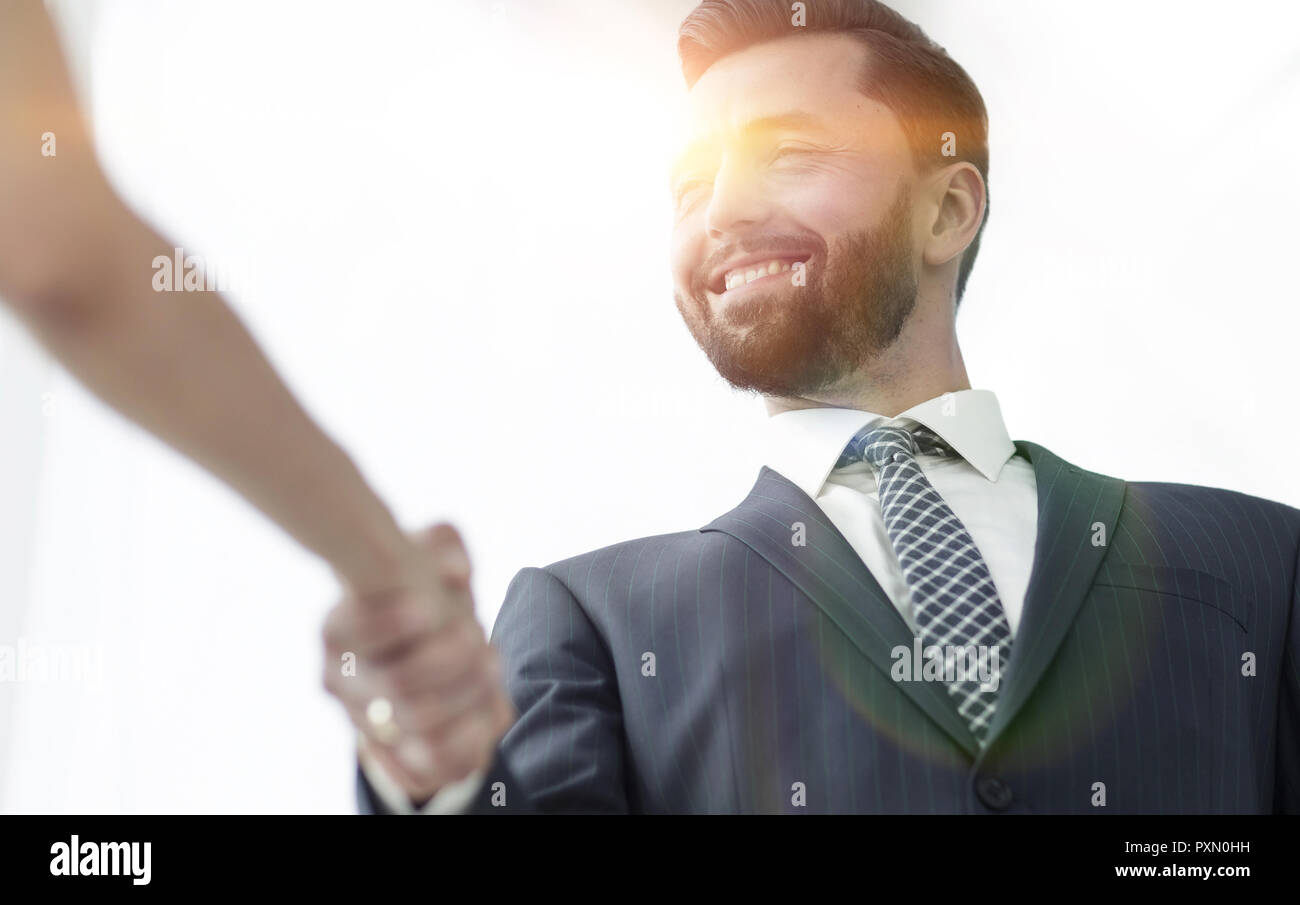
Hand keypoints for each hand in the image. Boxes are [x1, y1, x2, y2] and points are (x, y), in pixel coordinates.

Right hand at [321, 522, 515, 802]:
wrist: (415, 632)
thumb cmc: (420, 582)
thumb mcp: (431, 550)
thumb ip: (443, 547)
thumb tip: (457, 572)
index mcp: (339, 628)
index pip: (351, 632)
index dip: (386, 624)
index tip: (427, 607)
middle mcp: (342, 681)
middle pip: (396, 685)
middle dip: (449, 661)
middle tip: (479, 638)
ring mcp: (366, 721)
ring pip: (417, 730)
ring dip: (466, 699)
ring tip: (492, 666)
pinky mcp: (396, 751)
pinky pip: (427, 768)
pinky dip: (465, 745)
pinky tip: (490, 708)